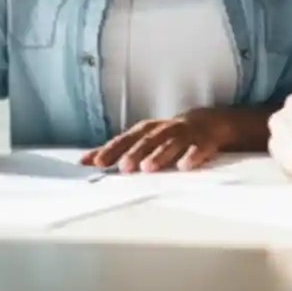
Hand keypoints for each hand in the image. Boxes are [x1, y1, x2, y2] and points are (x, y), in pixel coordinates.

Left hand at [81, 109, 224, 172]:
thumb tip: (84, 161)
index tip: (98, 162)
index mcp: (147, 130)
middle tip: (124, 166)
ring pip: (170, 143)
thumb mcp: (142, 139)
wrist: (207, 123)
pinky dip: (192, 156)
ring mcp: (185, 135)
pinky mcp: (204, 142)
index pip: (127, 139)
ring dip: (159, 154)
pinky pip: (199, 149)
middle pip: (148, 140)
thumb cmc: (167, 135)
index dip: (113, 149)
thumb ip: (115, 150)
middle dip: (135, 152)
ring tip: (148, 167)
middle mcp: (164, 130)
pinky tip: (184, 166)